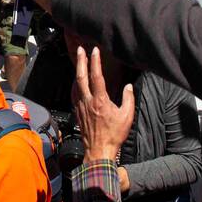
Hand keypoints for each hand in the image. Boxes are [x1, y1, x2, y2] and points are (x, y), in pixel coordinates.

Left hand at [72, 46, 134, 162]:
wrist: (99, 151)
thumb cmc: (114, 135)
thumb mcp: (127, 117)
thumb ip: (128, 99)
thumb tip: (128, 86)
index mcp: (100, 101)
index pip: (97, 76)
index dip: (95, 61)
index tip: (95, 50)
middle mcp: (88, 101)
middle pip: (81, 77)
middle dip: (80, 61)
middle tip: (80, 50)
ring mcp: (80, 107)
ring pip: (75, 85)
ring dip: (77, 71)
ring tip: (79, 62)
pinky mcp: (77, 113)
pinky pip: (74, 94)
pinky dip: (75, 84)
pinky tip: (77, 82)